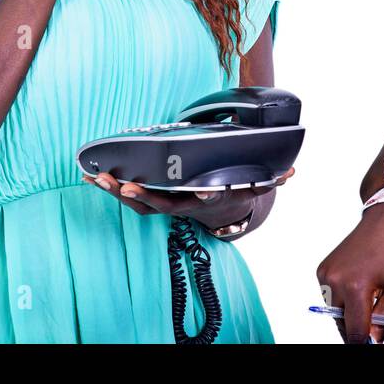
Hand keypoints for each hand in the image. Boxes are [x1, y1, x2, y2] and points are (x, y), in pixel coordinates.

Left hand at [82, 167, 295, 231]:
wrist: (221, 212)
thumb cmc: (234, 190)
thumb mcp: (254, 185)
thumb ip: (269, 179)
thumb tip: (292, 172)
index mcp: (210, 199)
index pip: (209, 199)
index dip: (205, 196)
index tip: (202, 192)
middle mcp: (185, 205)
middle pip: (161, 203)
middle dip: (142, 194)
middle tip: (125, 185)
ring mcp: (166, 204)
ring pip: (138, 202)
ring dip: (116, 190)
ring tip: (97, 177)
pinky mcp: (152, 198)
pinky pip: (128, 194)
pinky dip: (109, 186)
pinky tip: (91, 175)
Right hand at [316, 202, 383, 343]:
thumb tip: (374, 338)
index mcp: (356, 287)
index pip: (355, 330)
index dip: (362, 342)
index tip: (368, 344)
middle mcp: (335, 280)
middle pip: (342, 322)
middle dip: (356, 328)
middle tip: (372, 327)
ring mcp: (326, 274)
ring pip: (334, 310)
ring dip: (348, 314)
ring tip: (367, 303)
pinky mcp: (322, 269)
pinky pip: (329, 295)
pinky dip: (342, 300)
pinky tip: (357, 291)